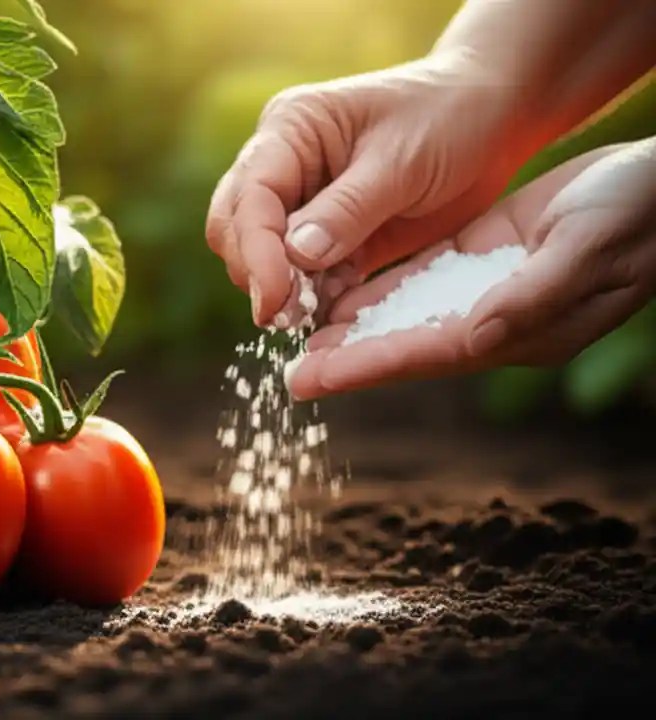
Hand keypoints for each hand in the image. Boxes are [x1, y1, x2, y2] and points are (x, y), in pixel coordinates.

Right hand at [205, 49, 537, 326]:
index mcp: (290, 129)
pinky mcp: (324, 233)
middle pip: (233, 228)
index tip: (273, 302)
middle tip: (289, 315)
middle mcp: (281, 162)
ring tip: (313, 311)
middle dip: (255, 273)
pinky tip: (335, 304)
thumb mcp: (402, 162)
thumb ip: (347, 209)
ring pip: (257, 255)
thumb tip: (295, 255)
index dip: (255, 252)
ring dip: (279, 289)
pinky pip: (297, 274)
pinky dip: (309, 295)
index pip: (249, 196)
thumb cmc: (449, 120)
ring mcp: (298, 199)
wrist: (490, 120)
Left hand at [288, 138, 655, 400]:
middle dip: (348, 362)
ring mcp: (485, 291)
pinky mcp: (479, 258)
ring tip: (301, 343)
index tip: (310, 381)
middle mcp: (496, 321)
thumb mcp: (588, 247)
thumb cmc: (638, 212)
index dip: (366, 368)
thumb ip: (532, 296)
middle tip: (289, 379)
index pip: (426, 354)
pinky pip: (418, 282)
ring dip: (355, 331)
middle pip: (405, 346)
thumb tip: (474, 337)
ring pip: (405, 317)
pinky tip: (340, 295)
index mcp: (521, 330)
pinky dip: (378, 292)